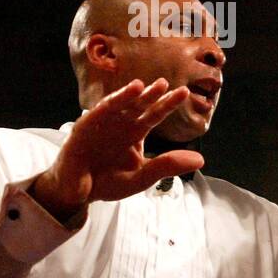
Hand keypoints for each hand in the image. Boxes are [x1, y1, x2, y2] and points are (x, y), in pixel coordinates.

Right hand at [31, 79, 203, 221]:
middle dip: (151, 95)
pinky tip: (124, 95)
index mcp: (135, 134)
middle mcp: (121, 125)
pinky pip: (101, 111)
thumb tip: (200, 160)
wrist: (78, 194)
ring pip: (120, 105)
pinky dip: (112, 102)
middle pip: (139, 106)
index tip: (184, 92)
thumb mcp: (141, 177)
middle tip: (164, 83)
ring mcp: (104, 124)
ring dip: (130, 95)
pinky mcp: (86, 126)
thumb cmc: (108, 183)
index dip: (168, 103)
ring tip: (143, 86)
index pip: (154, 115)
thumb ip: (166, 166)